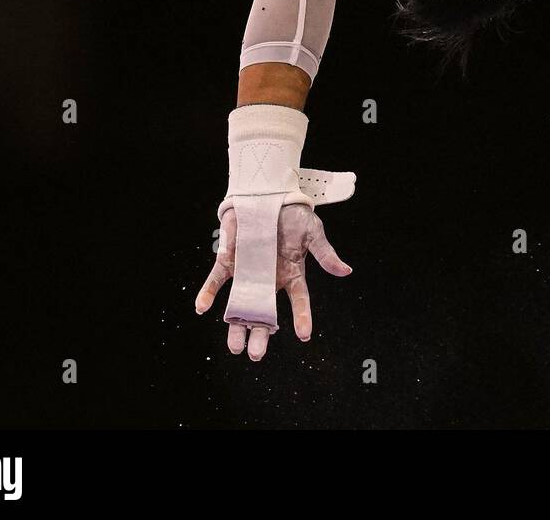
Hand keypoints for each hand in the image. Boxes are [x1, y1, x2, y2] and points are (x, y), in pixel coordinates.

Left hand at [194, 203, 351, 360]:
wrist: (269, 195)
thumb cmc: (294, 216)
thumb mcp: (313, 232)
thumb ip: (325, 254)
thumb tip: (346, 271)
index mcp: (291, 274)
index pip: (298, 300)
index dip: (302, 317)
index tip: (304, 335)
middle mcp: (268, 279)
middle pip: (264, 312)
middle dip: (261, 334)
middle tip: (256, 354)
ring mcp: (247, 272)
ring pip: (239, 304)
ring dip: (235, 325)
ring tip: (234, 347)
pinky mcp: (228, 261)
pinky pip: (217, 280)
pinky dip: (208, 294)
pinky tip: (202, 308)